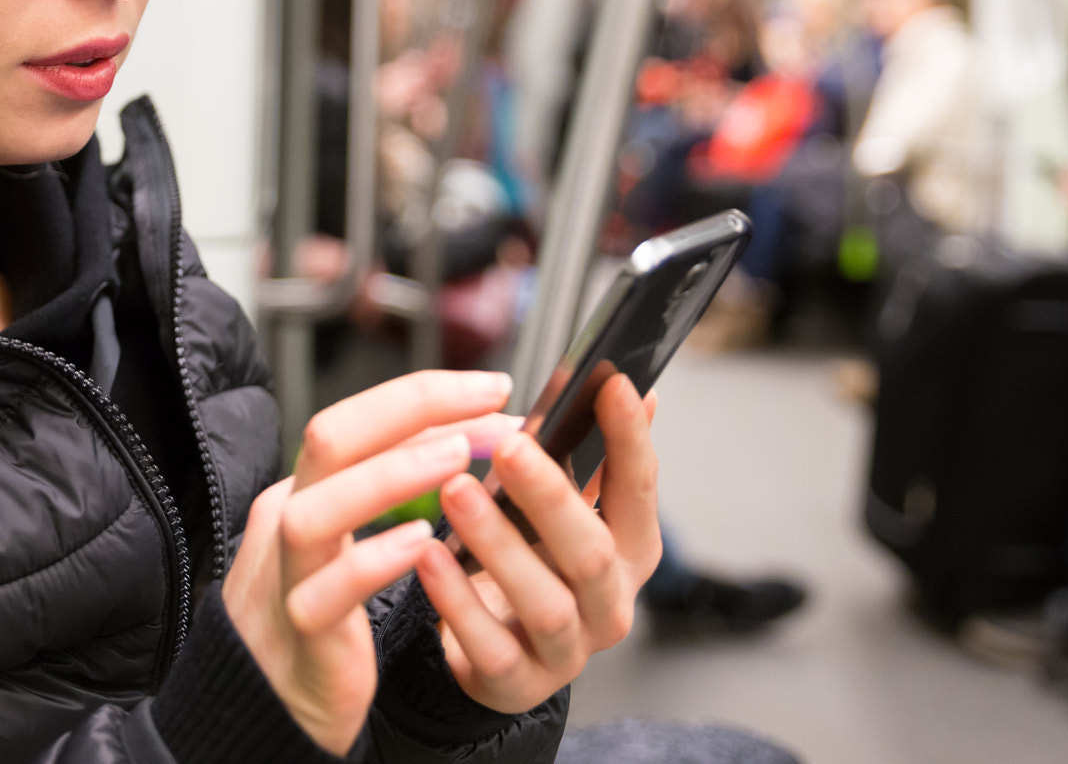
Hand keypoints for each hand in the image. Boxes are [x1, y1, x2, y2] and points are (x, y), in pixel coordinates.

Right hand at [223, 370, 513, 755]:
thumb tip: (463, 432)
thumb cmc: (321, 617)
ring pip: (315, 512)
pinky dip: (373, 561)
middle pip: (329, 437)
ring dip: (390, 476)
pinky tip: (422, 544)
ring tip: (458, 457)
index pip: (356, 417)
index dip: (427, 396)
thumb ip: (393, 488)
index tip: (494, 390)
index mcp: (304, 489)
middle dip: (412, 407)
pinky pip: (325, 593)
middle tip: (490, 405)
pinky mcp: (301, 633)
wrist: (264, 706)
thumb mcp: (353, 535)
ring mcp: (287, 574)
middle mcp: (287, 518)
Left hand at [412, 374, 661, 713]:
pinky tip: (427, 556)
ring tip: (456, 493)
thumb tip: (627, 385)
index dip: (630, 438)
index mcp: (630, 550)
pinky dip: (457, 600)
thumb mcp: (566, 508)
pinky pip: (490, 646)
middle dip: (551, 496)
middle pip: (591, 551)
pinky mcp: (516, 683)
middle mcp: (610, 603)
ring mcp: (567, 650)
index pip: (640, 489)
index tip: (611, 383)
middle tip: (510, 447)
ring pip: (544, 602)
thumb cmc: (535, 561)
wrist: (498, 650)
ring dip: (499, 544)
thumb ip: (592, 455)